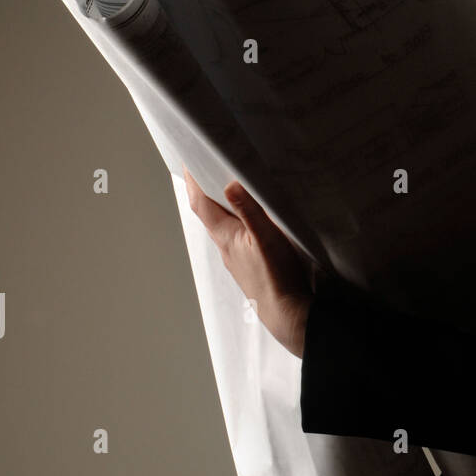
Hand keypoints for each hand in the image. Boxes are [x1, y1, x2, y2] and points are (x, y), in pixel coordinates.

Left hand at [183, 166, 313, 358]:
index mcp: (225, 237)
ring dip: (221, 207)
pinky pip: (236, 237)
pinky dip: (236, 222)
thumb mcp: (266, 238)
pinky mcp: (249, 265)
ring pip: (223, 226)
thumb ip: (249, 210)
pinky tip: (248, 222)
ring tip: (226, 189)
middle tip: (205, 169)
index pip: (201, 203)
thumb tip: (230, 185)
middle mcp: (226, 247)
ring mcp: (236, 258)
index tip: (188, 162)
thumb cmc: (277, 277)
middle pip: (209, 213)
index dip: (193, 182)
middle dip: (205, 191)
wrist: (287, 314)